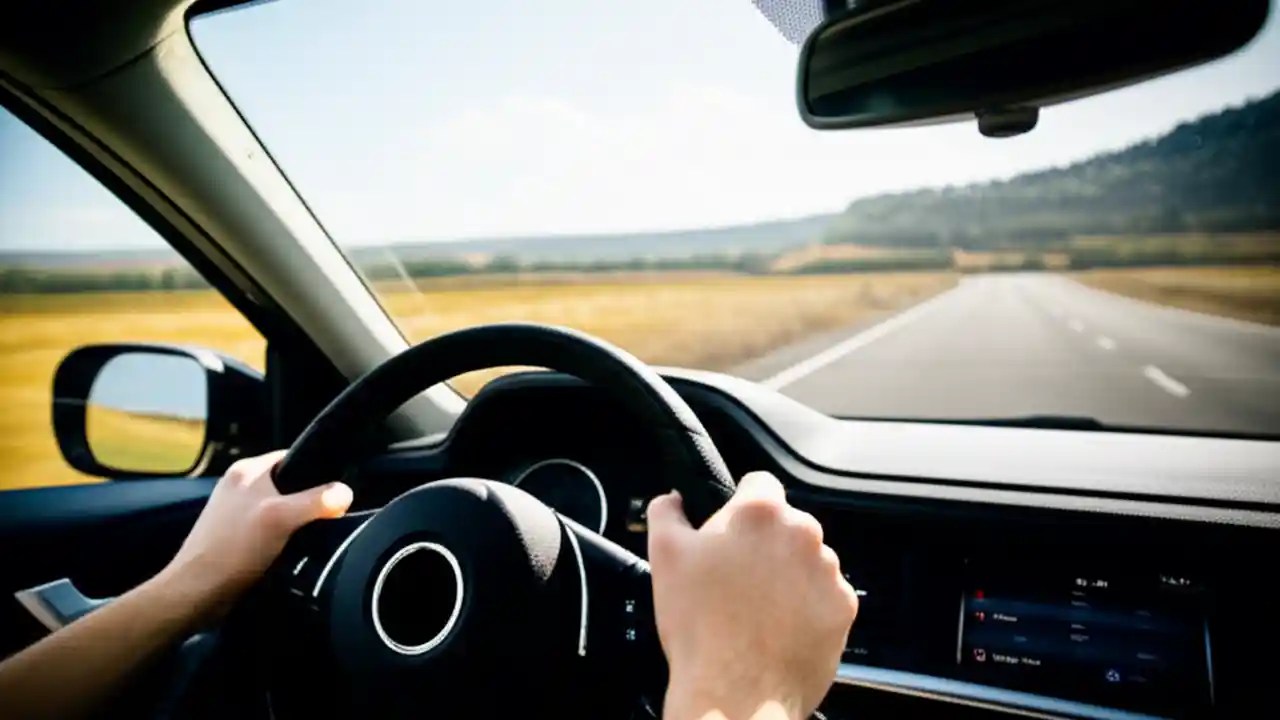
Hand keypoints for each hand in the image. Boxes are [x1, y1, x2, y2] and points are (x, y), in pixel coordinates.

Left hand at [160, 450, 352, 624]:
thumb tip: (345, 492)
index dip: (317, 473)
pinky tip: (290, 553)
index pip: (293, 457)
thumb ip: (317, 501)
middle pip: (290, 485)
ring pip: (281, 509)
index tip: (334, 494)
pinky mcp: (235, 536)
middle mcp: (239, 485)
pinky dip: (283, 539)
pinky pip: (270, 530)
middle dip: (309, 502)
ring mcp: (235, 512)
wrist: (197, 592)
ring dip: (296, 524)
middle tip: (325, 520)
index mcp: (246, 470)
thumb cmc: (234, 549)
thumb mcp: (282, 518)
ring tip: (308, 539)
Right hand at [648, 472, 857, 719]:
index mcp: (760, 512)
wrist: (736, 694)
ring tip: (757, 609)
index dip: (740, 505)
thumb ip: (667, 512)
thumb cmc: (700, 627)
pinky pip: (825, 595)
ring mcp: (828, 571)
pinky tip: (779, 627)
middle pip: (786, 524)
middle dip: (765, 545)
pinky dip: (807, 606)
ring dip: (787, 575)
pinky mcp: (844, 607)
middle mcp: (803, 534)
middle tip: (737, 579)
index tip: (731, 531)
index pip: (759, 483)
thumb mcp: (665, 557)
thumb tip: (672, 499)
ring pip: (807, 560)